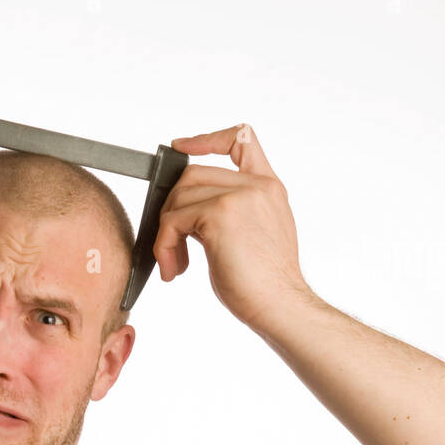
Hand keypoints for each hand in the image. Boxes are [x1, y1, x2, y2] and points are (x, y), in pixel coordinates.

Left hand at [156, 125, 309, 329]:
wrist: (280, 305)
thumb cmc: (264, 285)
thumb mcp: (252, 236)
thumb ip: (229, 213)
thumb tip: (186, 213)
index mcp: (268, 188)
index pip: (241, 139)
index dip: (208, 138)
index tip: (181, 147)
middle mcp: (257, 186)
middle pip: (192, 175)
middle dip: (173, 210)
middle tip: (174, 247)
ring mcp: (240, 196)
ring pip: (178, 198)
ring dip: (166, 234)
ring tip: (175, 264)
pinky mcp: (220, 213)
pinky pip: (172, 221)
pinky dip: (164, 247)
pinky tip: (174, 270)